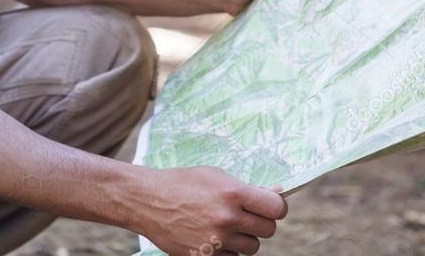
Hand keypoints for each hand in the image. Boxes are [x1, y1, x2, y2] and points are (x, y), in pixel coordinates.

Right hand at [130, 166, 287, 254]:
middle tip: (246, 216)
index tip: (271, 207)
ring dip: (244, 238)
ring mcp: (215, 241)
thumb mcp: (215, 175)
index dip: (277, 208)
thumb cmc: (182, 183)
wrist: (147, 200)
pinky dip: (227, 251)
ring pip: (252, 247)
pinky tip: (213, 237)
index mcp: (232, 193)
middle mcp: (226, 218)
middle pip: (268, 230)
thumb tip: (277, 195)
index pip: (276, 208)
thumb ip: (245, 188)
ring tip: (226, 226)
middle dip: (260, 223)